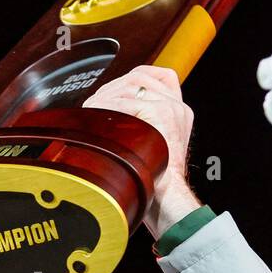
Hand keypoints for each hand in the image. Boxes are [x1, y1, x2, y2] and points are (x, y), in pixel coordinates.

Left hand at [82, 65, 198, 237]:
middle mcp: (176, 106)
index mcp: (178, 112)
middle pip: (140, 77)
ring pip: (129, 87)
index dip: (136, 77)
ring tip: (94, 113)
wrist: (167, 197)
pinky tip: (100, 122)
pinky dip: (107, 108)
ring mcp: (170, 108)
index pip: (161, 76)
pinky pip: (124, 101)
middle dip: (112, 88)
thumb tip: (112, 115)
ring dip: (105, 98)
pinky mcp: (160, 112)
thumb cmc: (155, 180)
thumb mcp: (153, 148)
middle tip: (95, 104)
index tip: (116, 89)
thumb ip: (142, 127)